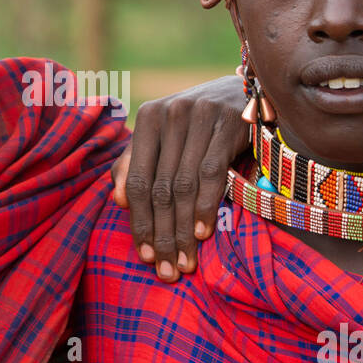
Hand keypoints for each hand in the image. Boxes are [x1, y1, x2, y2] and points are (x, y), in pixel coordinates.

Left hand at [111, 75, 249, 281]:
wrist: (243, 92)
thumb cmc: (197, 124)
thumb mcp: (164, 138)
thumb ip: (136, 164)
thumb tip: (119, 201)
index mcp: (148, 118)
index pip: (138, 180)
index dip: (139, 221)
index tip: (145, 256)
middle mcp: (170, 114)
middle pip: (160, 188)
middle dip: (162, 234)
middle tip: (167, 270)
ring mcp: (199, 116)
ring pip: (184, 185)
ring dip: (184, 230)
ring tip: (186, 261)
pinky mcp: (228, 124)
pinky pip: (211, 174)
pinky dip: (205, 207)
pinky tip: (204, 233)